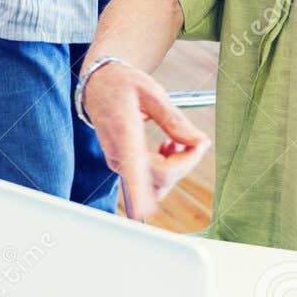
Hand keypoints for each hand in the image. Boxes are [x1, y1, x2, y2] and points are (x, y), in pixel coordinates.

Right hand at [80, 62, 210, 220]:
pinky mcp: (125, 165)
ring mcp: (121, 163)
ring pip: (157, 184)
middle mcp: (120, 155)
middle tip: (195, 140)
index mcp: (124, 134)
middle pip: (159, 179)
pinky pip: (151, 179)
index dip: (139, 193)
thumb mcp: (151, 92)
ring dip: (176, 167)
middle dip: (184, 164)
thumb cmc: (122, 84)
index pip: (134, 169)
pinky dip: (167, 167)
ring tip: (177, 140)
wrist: (98, 85)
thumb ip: (175, 119)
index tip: (141, 212)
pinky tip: (168, 146)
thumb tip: (198, 141)